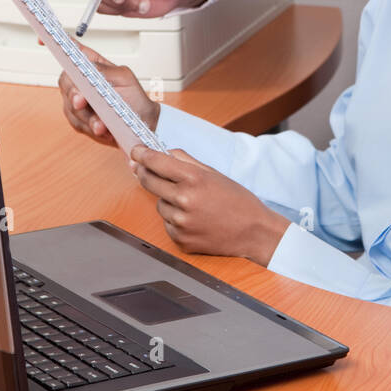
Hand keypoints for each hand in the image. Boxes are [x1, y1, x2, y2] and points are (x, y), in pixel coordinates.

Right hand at [58, 42, 159, 146]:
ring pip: (69, 106)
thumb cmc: (134, 98)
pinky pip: (76, 123)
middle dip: (73, 93)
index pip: (72, 51)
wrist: (142, 123)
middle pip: (65, 82)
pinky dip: (89, 127)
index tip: (43, 39)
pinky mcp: (79, 120)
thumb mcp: (124, 78)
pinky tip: (101, 129)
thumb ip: (105, 71)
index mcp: (92, 65)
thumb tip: (87, 68)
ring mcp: (77, 101)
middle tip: (81, 100)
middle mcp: (81, 81)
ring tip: (101, 124)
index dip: (57, 44)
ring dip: (86, 116)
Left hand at [129, 145, 288, 265]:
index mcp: (194, 179)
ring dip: (167, 199)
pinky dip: (175, 219)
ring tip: (190, 202)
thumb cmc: (237, 201)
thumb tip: (163, 152)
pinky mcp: (180, 239)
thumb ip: (186, 161)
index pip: (157, 162)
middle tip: (145, 169)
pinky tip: (194, 218)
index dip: (142, 155)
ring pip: (159, 204)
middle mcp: (184, 200)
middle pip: (149, 181)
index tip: (136, 151)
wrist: (254, 232)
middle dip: (145, 173)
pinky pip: (167, 223)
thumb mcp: (214, 173)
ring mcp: (181, 222)